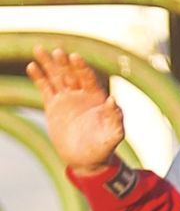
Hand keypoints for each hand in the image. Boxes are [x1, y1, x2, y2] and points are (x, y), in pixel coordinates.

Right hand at [26, 46, 124, 172]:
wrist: (86, 160)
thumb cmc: (104, 147)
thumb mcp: (112, 135)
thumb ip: (115, 119)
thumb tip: (113, 101)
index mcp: (96, 97)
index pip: (88, 78)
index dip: (82, 68)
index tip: (75, 57)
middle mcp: (81, 94)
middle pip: (71, 74)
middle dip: (64, 63)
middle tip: (57, 52)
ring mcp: (66, 98)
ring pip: (56, 77)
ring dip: (48, 64)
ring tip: (39, 50)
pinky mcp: (53, 106)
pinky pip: (45, 89)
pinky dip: (39, 78)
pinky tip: (32, 67)